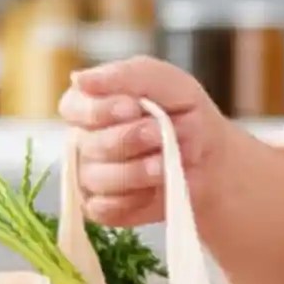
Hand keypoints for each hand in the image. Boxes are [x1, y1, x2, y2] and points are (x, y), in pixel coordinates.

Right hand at [58, 56, 232, 225]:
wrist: (211, 158)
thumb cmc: (185, 113)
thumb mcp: (166, 82)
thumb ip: (125, 75)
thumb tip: (80, 79)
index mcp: (90, 105)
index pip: (72, 107)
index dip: (99, 110)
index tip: (132, 108)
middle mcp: (83, 140)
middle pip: (88, 144)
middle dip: (127, 140)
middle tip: (159, 134)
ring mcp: (89, 176)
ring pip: (96, 178)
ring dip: (135, 171)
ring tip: (164, 164)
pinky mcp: (101, 207)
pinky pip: (104, 207)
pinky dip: (133, 199)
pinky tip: (153, 188)